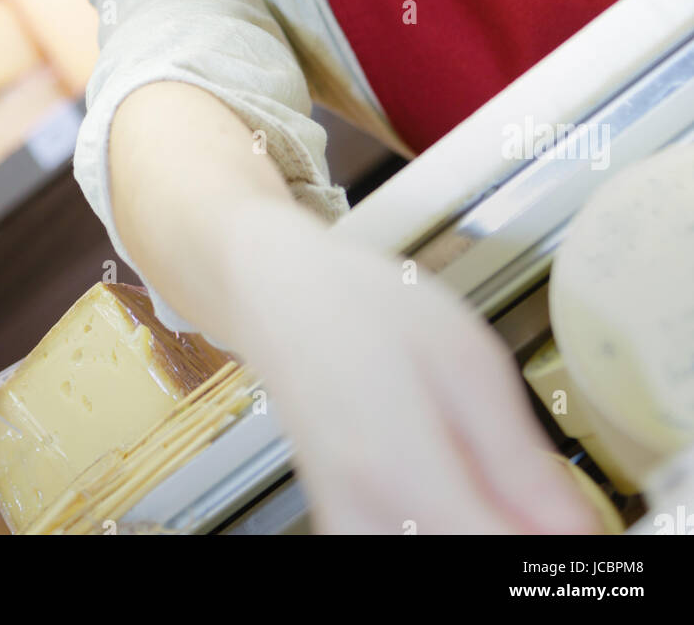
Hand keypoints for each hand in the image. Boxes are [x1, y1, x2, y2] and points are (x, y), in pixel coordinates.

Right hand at [250, 232, 603, 535]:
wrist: (282, 299)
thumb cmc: (366, 310)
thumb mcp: (466, 358)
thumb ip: (519, 457)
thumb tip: (573, 527)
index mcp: (403, 470)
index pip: (501, 552)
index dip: (551, 546)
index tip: (577, 525)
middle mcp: (365, 516)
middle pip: (469, 560)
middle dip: (515, 534)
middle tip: (536, 495)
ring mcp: (346, 530)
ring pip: (440, 557)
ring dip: (480, 529)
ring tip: (490, 480)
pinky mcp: (342, 531)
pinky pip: (410, 550)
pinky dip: (445, 530)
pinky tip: (455, 489)